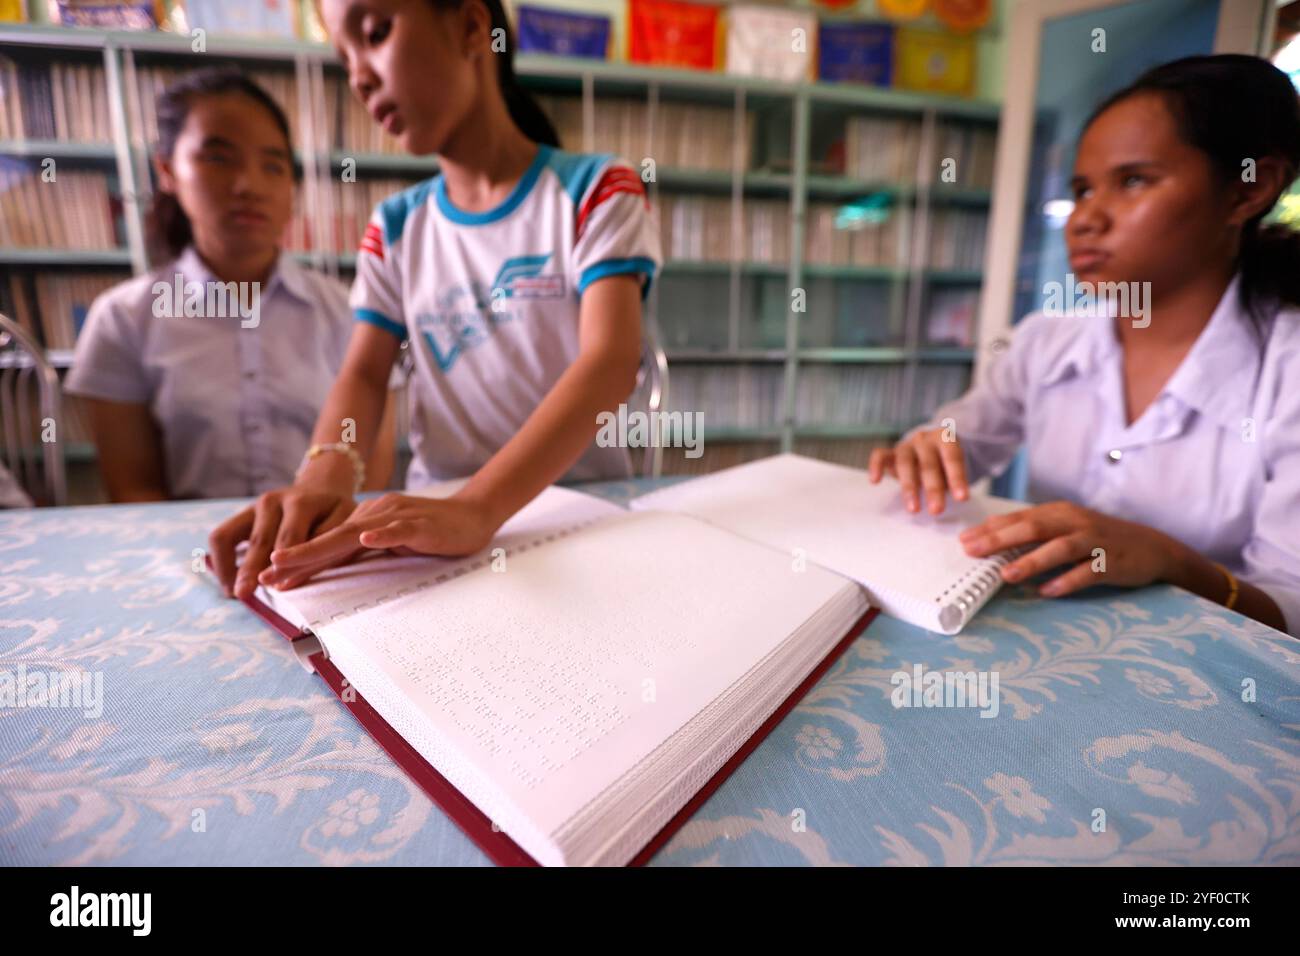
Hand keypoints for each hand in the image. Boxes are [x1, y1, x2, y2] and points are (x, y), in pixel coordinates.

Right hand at [209, 484, 356, 599]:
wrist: (321, 487)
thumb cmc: (334, 512)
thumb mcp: (343, 520)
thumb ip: (325, 544)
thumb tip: (293, 577)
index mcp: (300, 501)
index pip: (290, 536)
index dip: (283, 562)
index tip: (277, 584)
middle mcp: (272, 501)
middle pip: (259, 540)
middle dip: (251, 569)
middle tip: (244, 593)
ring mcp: (253, 507)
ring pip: (231, 536)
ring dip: (230, 567)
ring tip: (234, 593)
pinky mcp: (243, 516)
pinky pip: (221, 537)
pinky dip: (220, 561)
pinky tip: (229, 584)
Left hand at [259, 492, 501, 590]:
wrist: (473, 515)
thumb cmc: (435, 534)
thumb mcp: (395, 547)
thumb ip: (369, 554)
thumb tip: (339, 571)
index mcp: (367, 523)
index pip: (327, 545)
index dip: (299, 562)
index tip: (272, 578)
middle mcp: (374, 515)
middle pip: (329, 539)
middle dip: (295, 558)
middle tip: (266, 573)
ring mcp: (395, 517)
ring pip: (351, 535)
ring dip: (319, 548)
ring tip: (292, 559)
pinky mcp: (419, 524)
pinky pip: (396, 530)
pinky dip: (381, 535)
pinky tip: (365, 540)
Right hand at [868, 427, 968, 513]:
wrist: (930, 446)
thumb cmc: (944, 463)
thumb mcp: (953, 468)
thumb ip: (953, 480)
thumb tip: (957, 502)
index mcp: (945, 439)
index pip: (952, 458)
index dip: (957, 478)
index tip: (962, 498)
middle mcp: (925, 439)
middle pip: (928, 464)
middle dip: (933, 489)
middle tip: (936, 510)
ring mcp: (906, 445)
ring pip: (905, 464)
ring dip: (909, 488)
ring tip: (913, 510)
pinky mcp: (890, 453)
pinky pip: (880, 455)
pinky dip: (876, 466)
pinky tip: (875, 481)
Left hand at [959, 501, 1177, 596]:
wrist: (1151, 547)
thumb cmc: (1097, 538)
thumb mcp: (1064, 528)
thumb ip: (1031, 532)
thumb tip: (990, 537)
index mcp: (1059, 513)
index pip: (1019, 518)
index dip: (990, 529)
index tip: (964, 541)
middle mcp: (1074, 522)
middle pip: (1034, 528)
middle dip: (1001, 540)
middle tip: (974, 552)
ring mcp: (1094, 542)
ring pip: (1059, 548)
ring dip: (1031, 561)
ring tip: (1006, 575)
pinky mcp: (1111, 562)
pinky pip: (1087, 572)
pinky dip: (1066, 581)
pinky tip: (1048, 591)